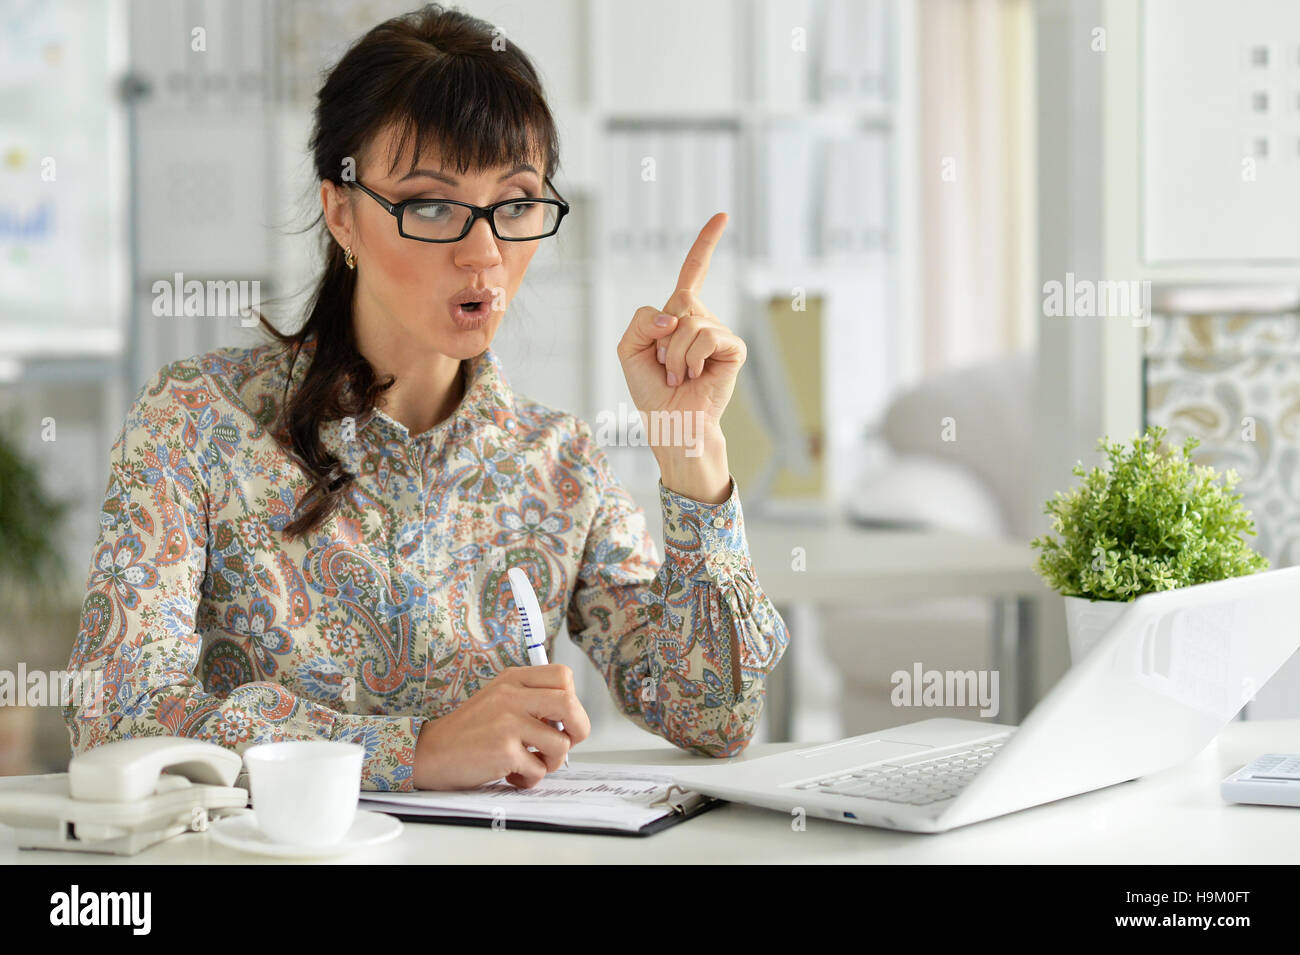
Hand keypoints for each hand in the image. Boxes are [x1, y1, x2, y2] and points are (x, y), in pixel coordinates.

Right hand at [412, 664, 590, 789]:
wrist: (430, 752)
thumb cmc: (468, 731)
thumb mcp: (499, 699)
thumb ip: (531, 700)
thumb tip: (570, 719)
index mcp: (513, 679)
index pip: (563, 676)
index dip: (572, 699)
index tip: (562, 718)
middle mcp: (511, 696)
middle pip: (569, 705)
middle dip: (578, 729)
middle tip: (566, 742)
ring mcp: (507, 722)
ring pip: (560, 743)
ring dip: (552, 761)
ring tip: (532, 763)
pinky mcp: (503, 750)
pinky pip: (538, 769)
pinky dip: (530, 779)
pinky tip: (513, 775)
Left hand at [616, 213, 746, 438]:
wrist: (670, 424)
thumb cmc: (652, 390)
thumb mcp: (628, 349)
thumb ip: (641, 321)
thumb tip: (676, 317)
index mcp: (681, 315)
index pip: (694, 271)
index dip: (707, 243)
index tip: (723, 216)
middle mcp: (703, 319)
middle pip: (679, 299)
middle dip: (661, 335)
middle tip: (665, 364)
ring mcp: (720, 334)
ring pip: (689, 321)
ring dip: (673, 354)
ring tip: (678, 376)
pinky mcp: (734, 350)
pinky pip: (706, 336)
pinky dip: (691, 359)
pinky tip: (695, 377)